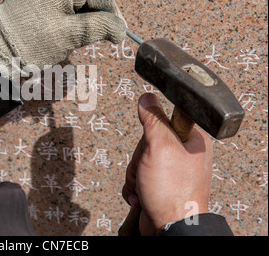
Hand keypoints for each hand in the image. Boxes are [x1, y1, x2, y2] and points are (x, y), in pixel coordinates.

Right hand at [122, 93, 212, 235]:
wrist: (171, 228)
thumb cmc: (173, 191)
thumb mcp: (160, 147)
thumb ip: (153, 120)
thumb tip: (147, 98)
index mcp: (191, 140)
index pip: (162, 120)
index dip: (150, 133)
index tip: (152, 144)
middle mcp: (183, 153)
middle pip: (146, 142)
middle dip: (139, 160)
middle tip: (148, 170)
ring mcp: (171, 170)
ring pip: (139, 160)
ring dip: (135, 175)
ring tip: (145, 187)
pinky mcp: (160, 184)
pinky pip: (138, 176)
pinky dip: (135, 187)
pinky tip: (142, 195)